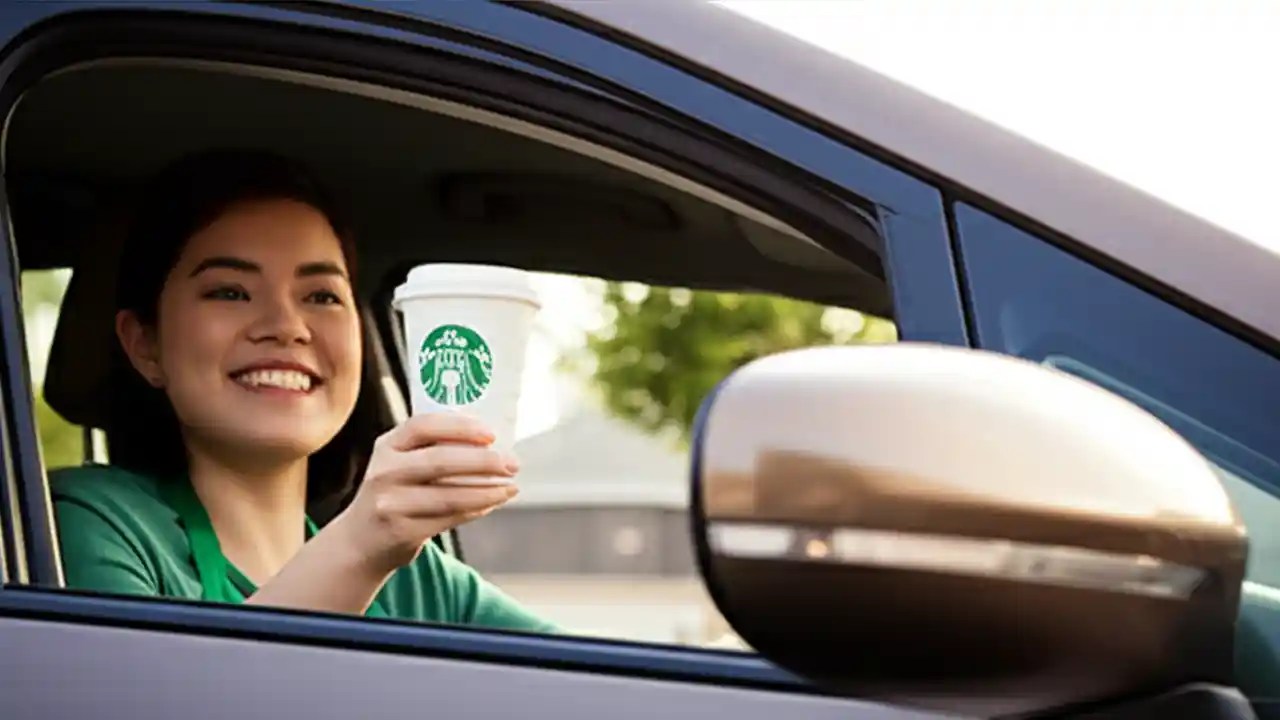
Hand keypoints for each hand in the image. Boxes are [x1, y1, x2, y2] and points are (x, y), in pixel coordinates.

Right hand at [331, 412, 519, 574]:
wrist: (360, 540)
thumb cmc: (394, 492)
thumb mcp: (400, 462)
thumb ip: (433, 449)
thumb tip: (491, 443)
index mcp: (387, 446)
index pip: (423, 425)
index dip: (460, 427)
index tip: (491, 434)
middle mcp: (385, 472)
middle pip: (440, 461)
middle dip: (483, 461)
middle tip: (512, 463)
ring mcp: (391, 503)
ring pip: (450, 495)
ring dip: (488, 491)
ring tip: (510, 487)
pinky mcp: (403, 531)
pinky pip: (449, 518)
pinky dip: (476, 509)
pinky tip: (492, 502)